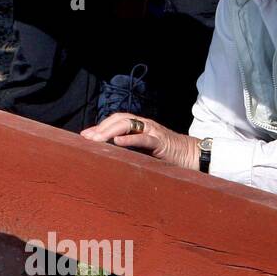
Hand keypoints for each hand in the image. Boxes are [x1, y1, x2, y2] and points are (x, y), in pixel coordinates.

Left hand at [79, 113, 200, 169]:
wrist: (192, 156)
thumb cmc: (168, 155)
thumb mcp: (145, 150)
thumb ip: (131, 148)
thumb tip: (111, 154)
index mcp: (140, 126)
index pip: (116, 121)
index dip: (100, 126)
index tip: (84, 136)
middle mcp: (145, 125)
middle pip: (119, 119)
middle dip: (101, 128)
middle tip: (86, 138)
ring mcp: (153, 132)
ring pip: (128, 124)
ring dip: (109, 131)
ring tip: (96, 139)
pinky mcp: (161, 142)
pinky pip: (144, 138)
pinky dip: (130, 139)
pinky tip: (117, 142)